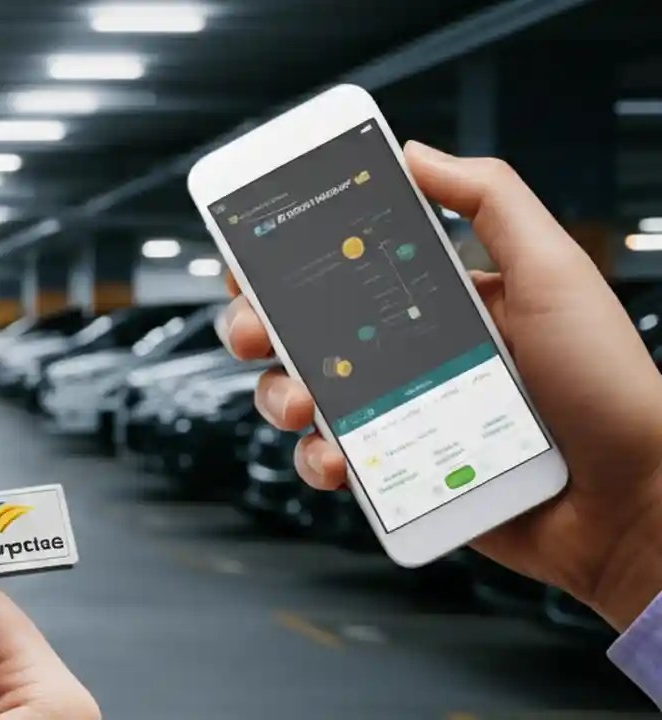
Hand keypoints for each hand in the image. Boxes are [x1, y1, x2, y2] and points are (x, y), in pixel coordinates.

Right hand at [217, 140, 661, 630]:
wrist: (633, 500)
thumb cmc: (608, 384)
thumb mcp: (552, 270)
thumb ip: (489, 201)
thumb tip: (417, 152)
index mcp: (439, 301)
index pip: (347, 268)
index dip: (291, 261)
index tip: (256, 256)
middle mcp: (410, 355)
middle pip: (306, 332)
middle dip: (260, 326)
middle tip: (253, 328)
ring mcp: (400, 416)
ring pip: (306, 396)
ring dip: (279, 394)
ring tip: (302, 403)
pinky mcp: (399, 474)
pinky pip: (334, 462)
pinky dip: (318, 460)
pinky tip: (337, 458)